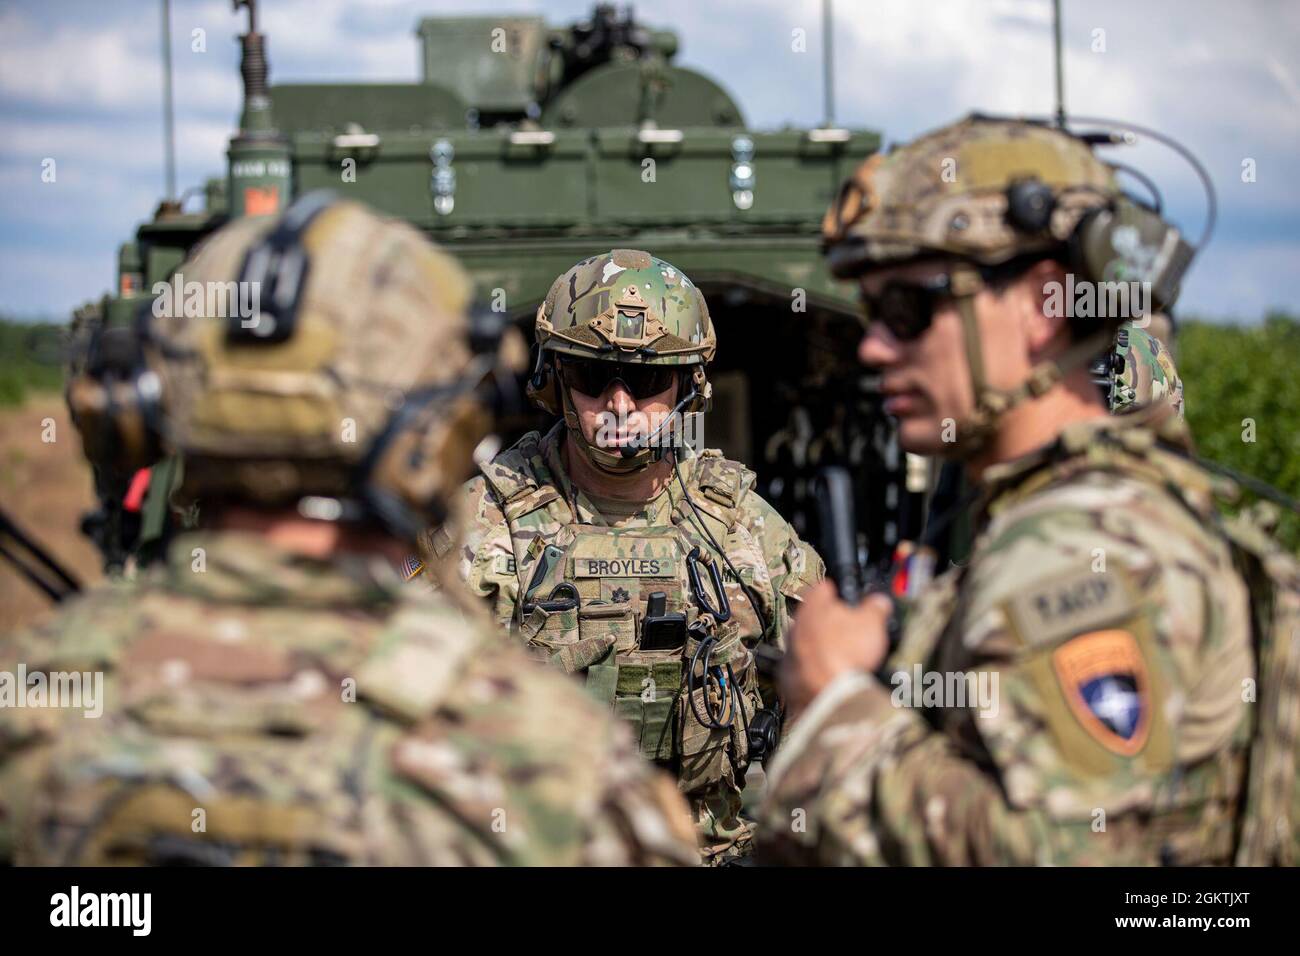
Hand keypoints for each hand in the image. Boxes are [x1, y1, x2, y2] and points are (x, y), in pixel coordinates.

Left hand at [779, 580, 891, 720]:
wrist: (830, 694)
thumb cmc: (848, 653)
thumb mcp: (872, 622)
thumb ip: (875, 606)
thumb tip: (879, 602)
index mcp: (814, 605)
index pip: (821, 587)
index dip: (834, 591)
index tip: (841, 595)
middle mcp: (796, 625)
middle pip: (812, 617)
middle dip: (827, 622)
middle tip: (847, 631)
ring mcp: (790, 651)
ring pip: (805, 642)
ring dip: (819, 647)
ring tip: (840, 657)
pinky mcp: (788, 677)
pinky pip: (802, 668)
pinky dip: (813, 670)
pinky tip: (829, 676)